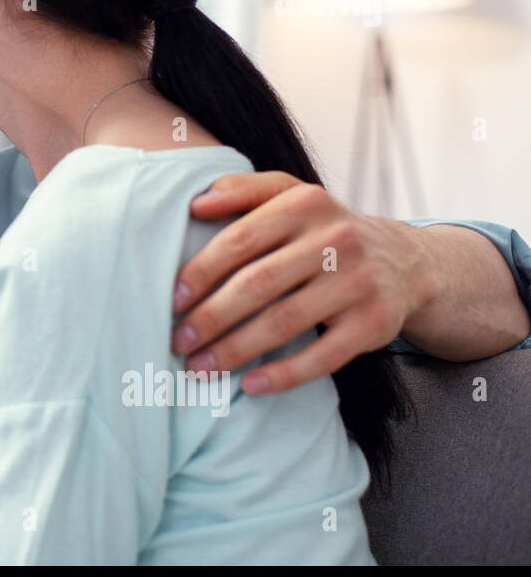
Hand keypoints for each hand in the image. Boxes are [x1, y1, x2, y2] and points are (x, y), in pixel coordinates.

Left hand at [169, 172, 439, 394]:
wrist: (405, 261)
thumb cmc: (323, 230)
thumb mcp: (290, 195)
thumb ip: (242, 191)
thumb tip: (195, 204)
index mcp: (305, 204)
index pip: (240, 239)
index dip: (200, 272)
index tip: (171, 300)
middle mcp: (336, 240)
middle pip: (258, 284)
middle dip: (210, 317)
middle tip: (177, 341)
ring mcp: (358, 283)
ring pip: (284, 322)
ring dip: (235, 350)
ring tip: (200, 367)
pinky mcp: (375, 324)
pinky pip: (323, 357)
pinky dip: (284, 374)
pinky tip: (250, 385)